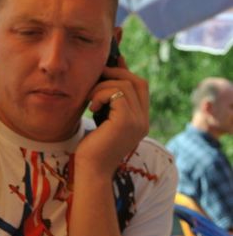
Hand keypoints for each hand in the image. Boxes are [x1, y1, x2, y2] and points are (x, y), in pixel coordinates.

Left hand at [77, 58, 148, 173]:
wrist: (91, 171)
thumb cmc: (92, 147)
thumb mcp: (103, 119)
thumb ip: (109, 101)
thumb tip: (107, 74)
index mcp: (140, 120)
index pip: (141, 86)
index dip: (126, 71)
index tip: (109, 64)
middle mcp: (144, 120)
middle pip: (137, 81)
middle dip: (115, 73)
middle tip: (96, 78)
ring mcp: (138, 121)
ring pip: (125, 84)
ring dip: (103, 86)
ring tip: (90, 99)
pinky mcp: (127, 122)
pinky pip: (116, 92)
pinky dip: (101, 94)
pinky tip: (91, 106)